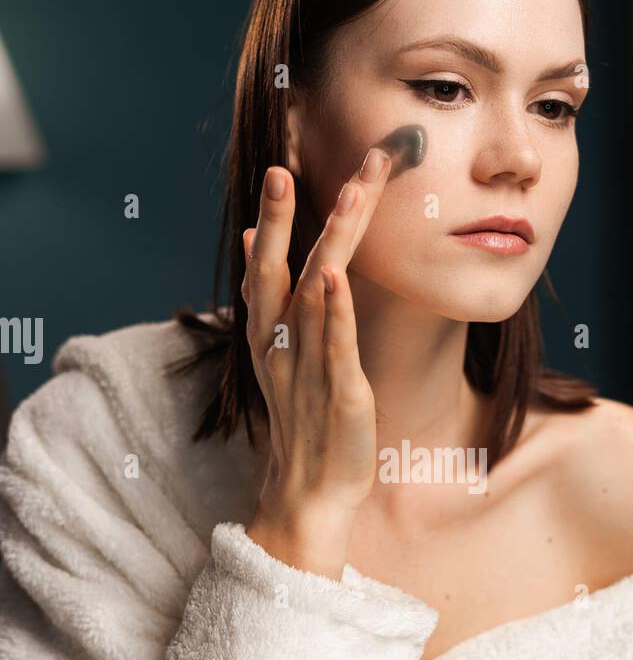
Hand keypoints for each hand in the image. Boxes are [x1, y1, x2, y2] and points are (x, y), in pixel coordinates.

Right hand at [241, 146, 391, 574]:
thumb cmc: (306, 420)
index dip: (275, 218)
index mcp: (269, 334)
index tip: (281, 167)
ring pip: (315, 295)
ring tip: (346, 196)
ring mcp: (308, 368)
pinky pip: (335, 345)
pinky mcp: (340, 393)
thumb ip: (274, 298)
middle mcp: (281, 345)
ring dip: (329, 242)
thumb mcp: (284, 354)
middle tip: (286, 167)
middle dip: (286, 217)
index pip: (269, 265)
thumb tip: (260, 240)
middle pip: (281, 270)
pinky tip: (334, 276)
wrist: (309, 493)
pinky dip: (334, 310)